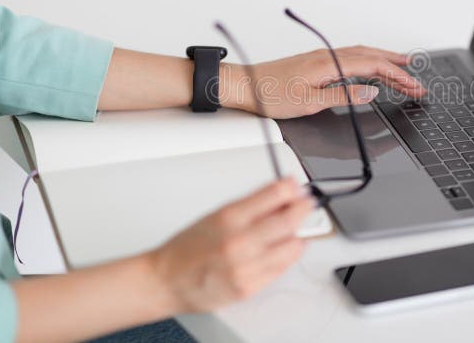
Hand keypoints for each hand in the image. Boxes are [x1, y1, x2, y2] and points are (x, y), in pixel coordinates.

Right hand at [149, 178, 312, 313]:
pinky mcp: (250, 287)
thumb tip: (281, 194)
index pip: (273, 194)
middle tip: (306, 203)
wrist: (167, 280)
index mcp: (229, 218)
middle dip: (303, 208)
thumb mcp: (218, 215)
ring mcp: (246, 266)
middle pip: (289, 220)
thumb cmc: (189, 247)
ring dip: (298, 234)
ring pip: (292, 245)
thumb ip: (251, 206)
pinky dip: (288, 255)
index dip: (291, 187)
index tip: (296, 185)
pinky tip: (283, 248)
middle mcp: (239, 242)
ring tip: (293, 228)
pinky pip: (282, 268)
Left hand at [219, 45, 425, 118]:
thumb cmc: (269, 94)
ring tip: (404, 68)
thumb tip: (370, 92)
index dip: (398, 76)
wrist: (244, 84)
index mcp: (329, 64)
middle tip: (418, 80)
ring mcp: (322, 57)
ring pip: (363, 55)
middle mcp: (328, 56)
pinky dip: (369, 61)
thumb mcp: (309, 103)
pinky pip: (352, 57)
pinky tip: (371, 69)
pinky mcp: (316, 62)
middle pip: (372, 57)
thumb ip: (343, 96)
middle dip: (398, 67)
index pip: (374, 67)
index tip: (415, 87)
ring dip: (385, 61)